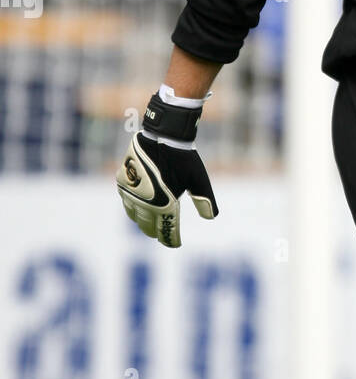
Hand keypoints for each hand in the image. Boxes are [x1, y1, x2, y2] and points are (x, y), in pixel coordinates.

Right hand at [116, 91, 217, 247]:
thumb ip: (205, 200)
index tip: (175, 243)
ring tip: (150, 222)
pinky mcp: (122, 182)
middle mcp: (144, 202)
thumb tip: (211, 217)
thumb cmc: (183, 158)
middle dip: (156, 231)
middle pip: (148, 227)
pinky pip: (126, 202)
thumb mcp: (199, 180)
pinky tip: (139, 206)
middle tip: (164, 233)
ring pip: (134, 216)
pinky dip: (133, 207)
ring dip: (143, 221)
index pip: (166, 231)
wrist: (162, 134)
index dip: (171, 240)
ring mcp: (130, 193)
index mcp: (164, 205)